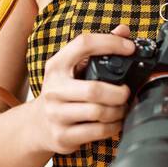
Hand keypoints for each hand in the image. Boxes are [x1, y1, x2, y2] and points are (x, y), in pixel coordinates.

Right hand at [31, 24, 135, 155]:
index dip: (110, 43)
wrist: (37, 125)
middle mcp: (54, 89)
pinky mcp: (63, 136)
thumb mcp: (73, 68)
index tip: (130, 48)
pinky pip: (97, 132)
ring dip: (119, 111)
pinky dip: (113, 127)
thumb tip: (124, 31)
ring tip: (122, 107)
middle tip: (127, 92)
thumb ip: (98, 49)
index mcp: (56, 66)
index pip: (83, 44)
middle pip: (94, 90)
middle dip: (119, 92)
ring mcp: (56, 115)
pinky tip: (114, 122)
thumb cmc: (63, 92)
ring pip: (98, 113)